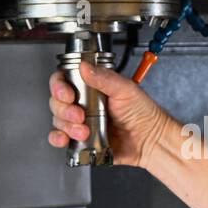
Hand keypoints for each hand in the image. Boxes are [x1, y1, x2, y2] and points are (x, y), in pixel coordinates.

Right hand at [47, 61, 174, 167]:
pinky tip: (66, 139)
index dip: (59, 87)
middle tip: (80, 115)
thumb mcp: (125, 89)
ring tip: (84, 130)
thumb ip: (104, 78)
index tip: (68, 95)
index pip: (64, 81)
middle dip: (64, 110)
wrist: (150, 140)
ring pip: (58, 121)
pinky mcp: (80, 140)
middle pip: (57, 102)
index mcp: (90, 87)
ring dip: (67, 126)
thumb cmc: (142, 112)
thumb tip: (85, 67)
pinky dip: (58, 139)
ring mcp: (80, 122)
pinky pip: (60, 139)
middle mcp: (82, 104)